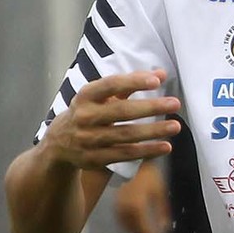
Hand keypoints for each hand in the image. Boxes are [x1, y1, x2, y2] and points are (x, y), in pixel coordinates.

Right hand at [42, 69, 180, 171]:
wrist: (58, 145)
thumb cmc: (88, 111)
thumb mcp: (100, 96)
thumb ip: (130, 84)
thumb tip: (162, 73)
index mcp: (85, 96)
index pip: (111, 85)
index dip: (133, 82)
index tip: (156, 80)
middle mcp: (85, 117)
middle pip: (121, 112)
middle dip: (150, 107)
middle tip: (175, 103)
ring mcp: (89, 140)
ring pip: (125, 135)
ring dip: (153, 131)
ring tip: (175, 126)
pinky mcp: (95, 159)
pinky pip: (125, 155)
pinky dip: (147, 151)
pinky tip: (165, 146)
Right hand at [114, 159, 170, 232]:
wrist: (134, 163)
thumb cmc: (150, 175)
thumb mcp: (160, 193)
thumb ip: (163, 212)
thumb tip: (166, 229)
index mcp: (137, 205)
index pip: (144, 228)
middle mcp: (124, 208)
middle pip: (134, 230)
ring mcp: (117, 206)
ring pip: (126, 227)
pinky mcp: (115, 205)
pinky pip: (122, 221)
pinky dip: (130, 228)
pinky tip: (138, 228)